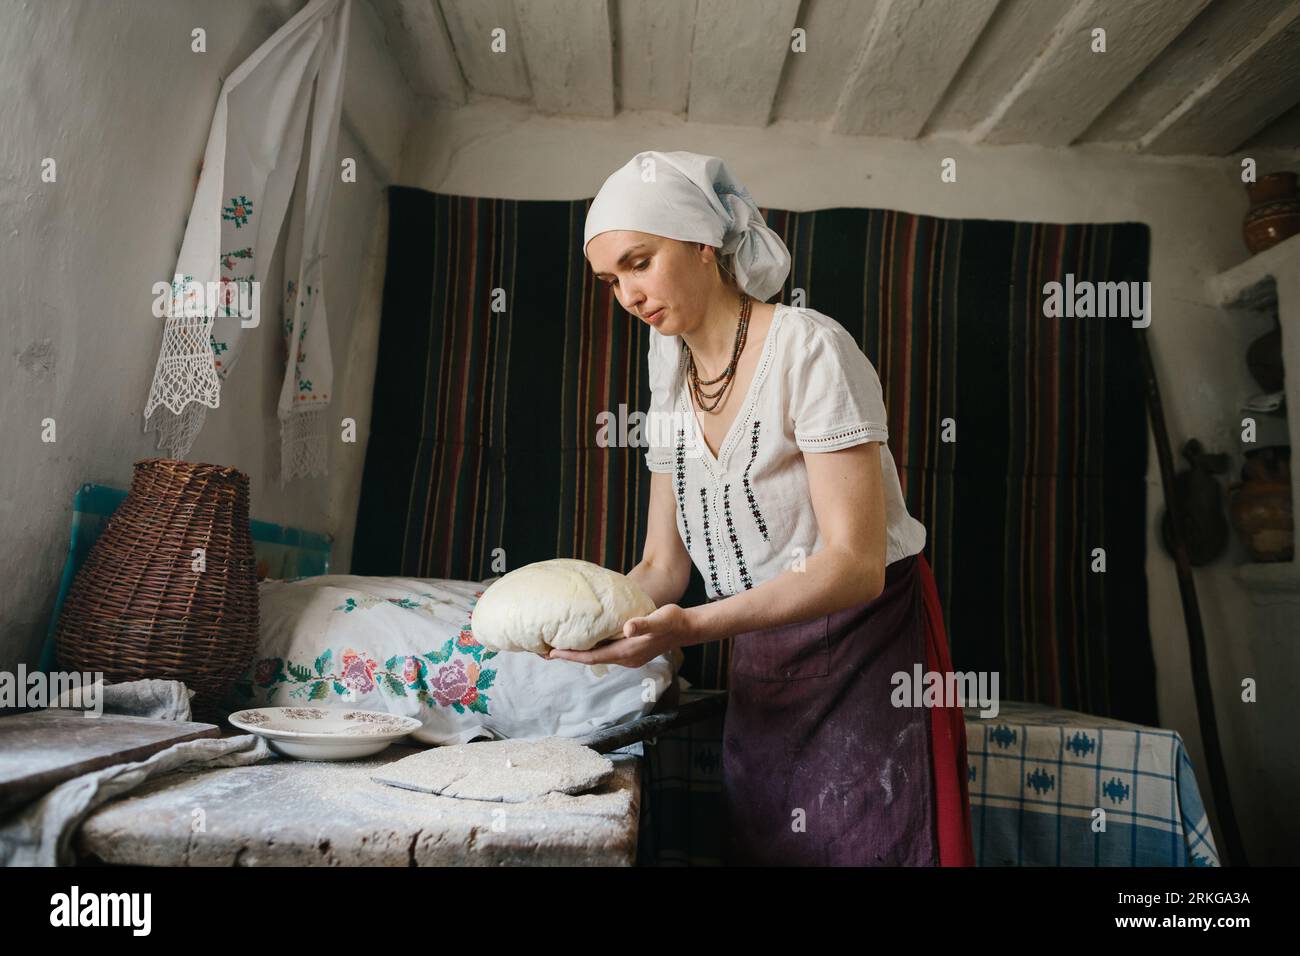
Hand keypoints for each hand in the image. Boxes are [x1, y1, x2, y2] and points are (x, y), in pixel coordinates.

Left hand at [547, 604, 693, 668]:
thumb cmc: (673, 620)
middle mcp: (625, 658)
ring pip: (597, 656)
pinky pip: (605, 651)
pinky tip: (584, 640)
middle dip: (569, 656)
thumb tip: (626, 628)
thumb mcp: (659, 618)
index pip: (593, 657)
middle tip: (545, 651)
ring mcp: (628, 656)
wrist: (687, 627)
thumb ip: (643, 623)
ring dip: (578, 653)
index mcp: (627, 652)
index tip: (552, 653)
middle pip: (591, 660)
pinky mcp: (631, 650)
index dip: (572, 656)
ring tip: (559, 646)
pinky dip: (591, 648)